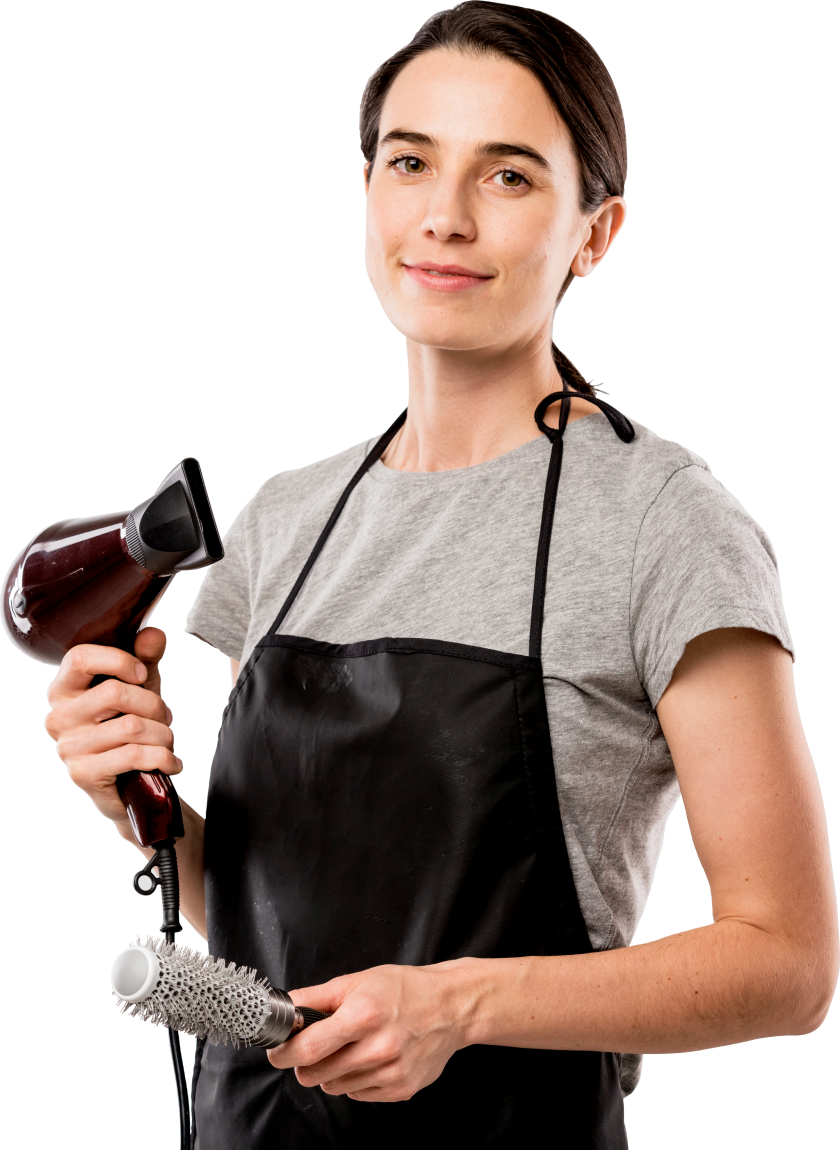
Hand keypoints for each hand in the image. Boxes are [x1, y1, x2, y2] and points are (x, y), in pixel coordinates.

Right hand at [44, 627, 178, 845]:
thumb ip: (146, 658)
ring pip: (132, 726)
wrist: (130, 784)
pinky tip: (168, 763)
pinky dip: (163, 758)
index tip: (141, 674)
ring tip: (165, 741)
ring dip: (162, 734)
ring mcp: (68, 747)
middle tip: (162, 718)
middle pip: (114, 692)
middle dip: (154, 705)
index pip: (79, 657)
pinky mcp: (84, 774)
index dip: (118, 660)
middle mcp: (58, 716)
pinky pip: (134, 755)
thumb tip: (154, 633)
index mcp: (65, 689)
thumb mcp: (139, 688)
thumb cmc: (128, 729)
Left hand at [266, 960, 474, 1101]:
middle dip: (305, 1063)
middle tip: (315, 1046)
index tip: (277, 1051)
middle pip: (316, 1074)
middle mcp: (378, 1048)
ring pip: (334, 1087)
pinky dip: (354, 1080)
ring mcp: (391, 1072)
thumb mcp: (357, 981)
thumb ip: (315, 997)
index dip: (284, 1053)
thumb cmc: (403, 990)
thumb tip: (283, 1008)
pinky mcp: (401, 1090)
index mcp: (364, 1016)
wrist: (450, 1007)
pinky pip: (357, 1094)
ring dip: (331, 1071)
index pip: (308, 1049)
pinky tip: (369, 1058)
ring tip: (350, 1047)